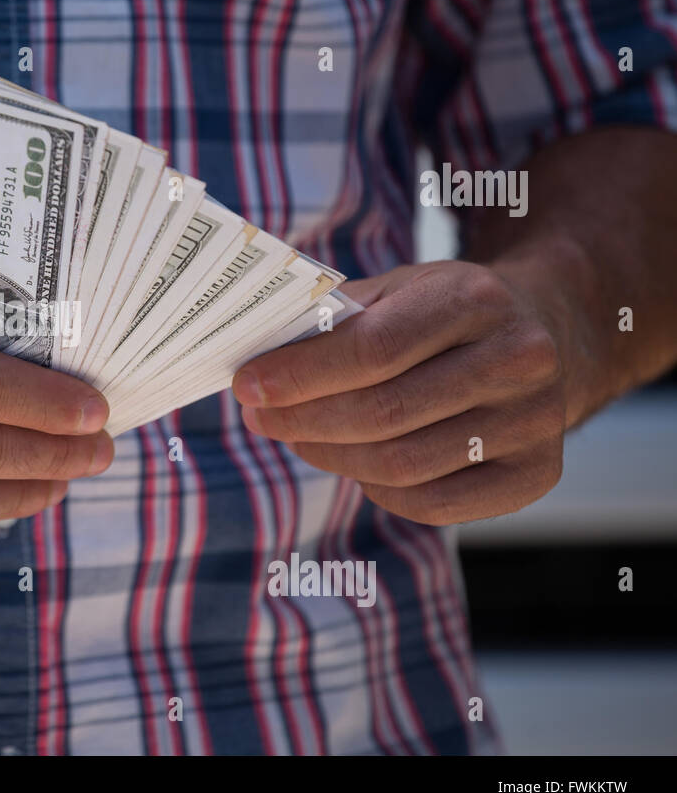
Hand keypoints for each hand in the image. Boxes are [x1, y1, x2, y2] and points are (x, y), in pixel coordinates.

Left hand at [232, 260, 567, 524]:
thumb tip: (259, 366)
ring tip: (297, 437)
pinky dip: (377, 489)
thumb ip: (335, 320)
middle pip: (382, 414)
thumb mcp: (398, 288)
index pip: (371, 351)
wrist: (545, 332)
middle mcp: (519, 360)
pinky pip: (431, 503)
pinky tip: (355, 462)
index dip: (299, 376)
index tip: (248, 386)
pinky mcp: (535, 475)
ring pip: (401, 465)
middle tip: (260, 418)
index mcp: (476, 299)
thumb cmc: (447, 312)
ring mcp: (537, 423)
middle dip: (303, 420)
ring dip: (330, 456)